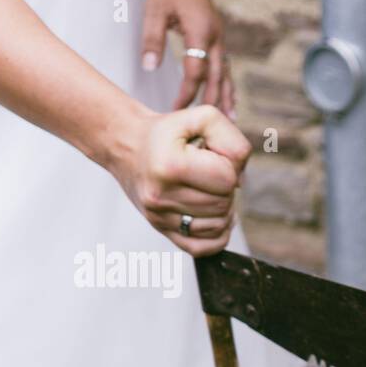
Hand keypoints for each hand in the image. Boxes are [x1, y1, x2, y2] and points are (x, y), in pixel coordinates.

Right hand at [108, 104, 250, 255]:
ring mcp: (159, 217)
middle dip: (224, 187)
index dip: (230, 166)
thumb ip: (232, 140)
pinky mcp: (161, 230)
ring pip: (219, 226)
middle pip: (224, 204)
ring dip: (222, 208)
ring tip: (205, 189)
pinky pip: (204, 248)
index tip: (212, 156)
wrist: (126, 144)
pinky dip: (217, 235)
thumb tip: (239, 182)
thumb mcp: (202, 118)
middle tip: (207, 172)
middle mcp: (161, 195)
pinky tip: (212, 215)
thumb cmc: (168, 132)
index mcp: (170, 165)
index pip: (227, 179)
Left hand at [141, 0, 233, 113]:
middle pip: (217, 78)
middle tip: (208, 128)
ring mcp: (220, 39)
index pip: (196, 71)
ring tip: (231, 121)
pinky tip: (230, 99)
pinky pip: (226, 67)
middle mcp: (215, 39)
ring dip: (227, 98)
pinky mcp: (219, 39)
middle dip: (212, 103)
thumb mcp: (154, 10)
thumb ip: (152, 40)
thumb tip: (151, 67)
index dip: (187, 93)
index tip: (177, 109)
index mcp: (200, 33)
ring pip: (227, 74)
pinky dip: (228, 85)